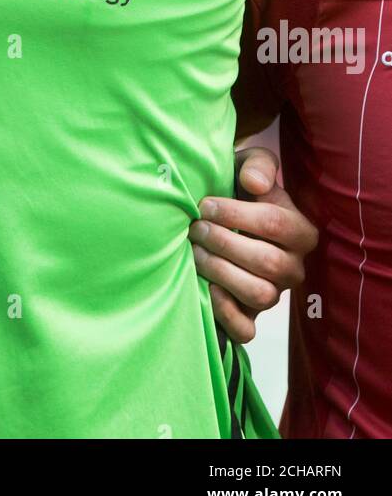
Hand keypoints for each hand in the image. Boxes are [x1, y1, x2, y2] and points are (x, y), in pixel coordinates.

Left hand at [188, 146, 317, 344]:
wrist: (217, 216)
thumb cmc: (237, 188)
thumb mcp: (250, 166)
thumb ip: (258, 165)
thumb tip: (253, 183)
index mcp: (300, 231)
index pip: (275, 224)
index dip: (236, 214)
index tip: (205, 205)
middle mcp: (293, 267)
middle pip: (267, 262)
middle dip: (224, 242)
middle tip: (195, 229)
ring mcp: (274, 295)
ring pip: (258, 294)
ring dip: (221, 272)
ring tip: (195, 252)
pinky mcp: (252, 318)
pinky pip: (246, 330)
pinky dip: (226, 313)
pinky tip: (206, 289)